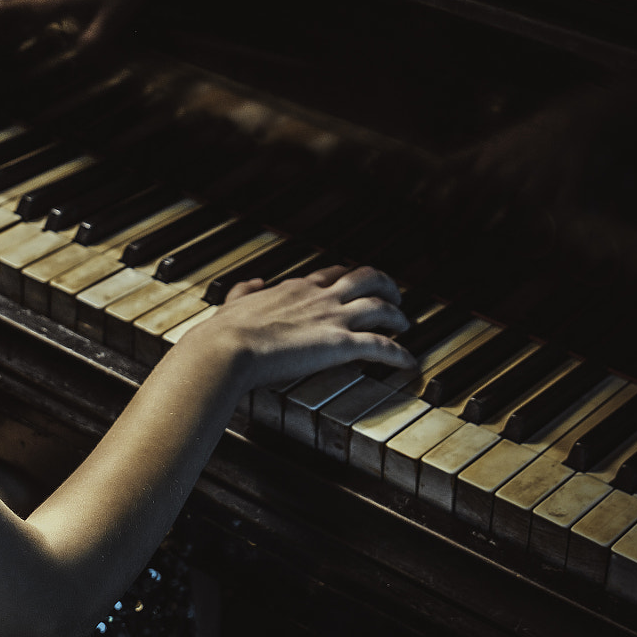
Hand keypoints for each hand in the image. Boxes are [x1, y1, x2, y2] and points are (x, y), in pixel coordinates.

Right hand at [179, 264, 414, 392]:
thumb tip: (253, 282)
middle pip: (366, 279)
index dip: (350, 277)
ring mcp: (332, 318)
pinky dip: (400, 354)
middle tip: (395, 297)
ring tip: (406, 325)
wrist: (229, 348)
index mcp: (296, 288)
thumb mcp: (235, 302)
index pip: (332, 274)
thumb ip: (246, 291)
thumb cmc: (227, 331)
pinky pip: (381, 346)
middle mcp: (320, 297)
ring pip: (381, 307)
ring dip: (398, 315)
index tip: (357, 284)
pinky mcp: (341, 344)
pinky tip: (409, 362)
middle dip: (385, 285)